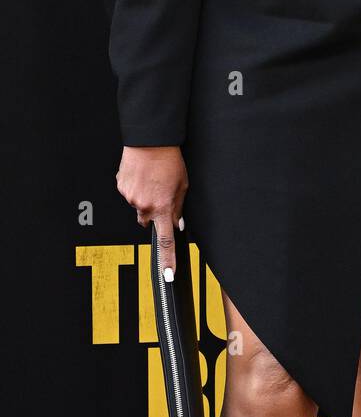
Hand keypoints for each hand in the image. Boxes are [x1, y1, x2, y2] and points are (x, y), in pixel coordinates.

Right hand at [116, 145, 187, 278]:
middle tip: (160, 195)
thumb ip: (178, 207)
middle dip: (153, 213)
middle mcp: (144, 206)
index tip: (167, 275)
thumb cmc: (169, 160)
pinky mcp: (121, 188)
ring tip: (152, 180)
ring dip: (144, 198)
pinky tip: (142, 175)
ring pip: (138, 206)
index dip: (167, 259)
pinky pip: (129, 194)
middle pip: (147, 220)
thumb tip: (176, 223)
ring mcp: (130, 198)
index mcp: (163, 207)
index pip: (165, 241)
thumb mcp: (183, 185)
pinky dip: (136, 188)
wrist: (150, 141)